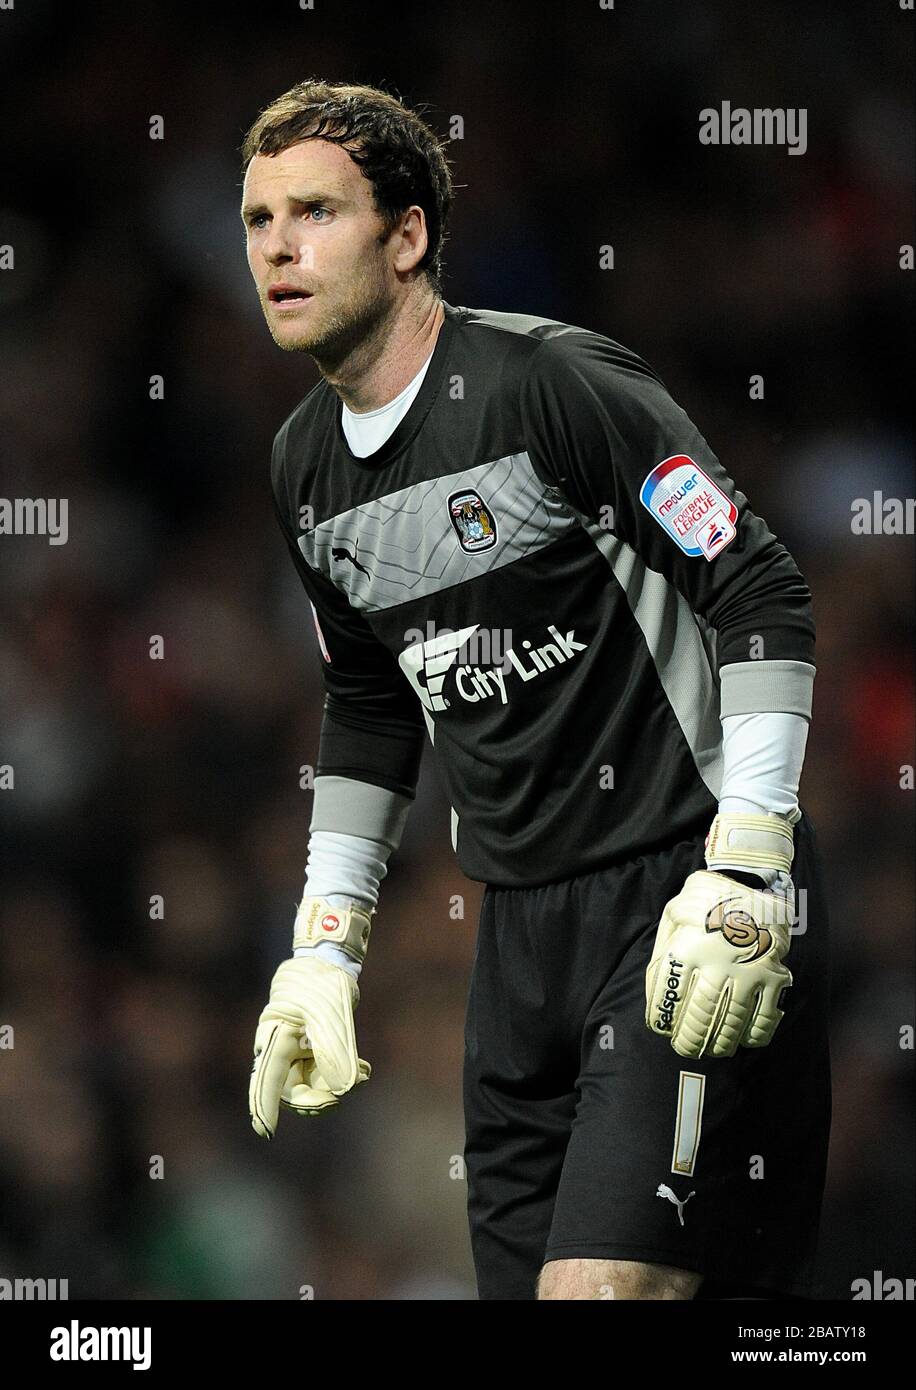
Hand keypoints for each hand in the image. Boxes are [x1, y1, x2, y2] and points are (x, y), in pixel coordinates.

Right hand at [249, 955, 369, 1137]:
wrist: (330, 960)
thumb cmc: (323, 982)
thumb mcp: (331, 1015)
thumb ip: (336, 1053)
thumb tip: (343, 1090)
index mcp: (276, 1038)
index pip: (267, 1079)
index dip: (265, 1107)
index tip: (267, 1132)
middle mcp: (281, 1048)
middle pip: (292, 1090)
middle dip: (317, 1100)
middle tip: (339, 1099)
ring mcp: (297, 1049)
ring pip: (311, 1085)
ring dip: (336, 1088)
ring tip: (364, 1075)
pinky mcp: (312, 1048)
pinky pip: (325, 1073)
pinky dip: (344, 1076)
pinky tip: (365, 1069)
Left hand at [645, 870, 793, 1057]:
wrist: (751, 881)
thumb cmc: (705, 900)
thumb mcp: (673, 915)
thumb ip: (663, 952)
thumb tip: (657, 993)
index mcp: (687, 949)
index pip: (668, 999)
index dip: (662, 1020)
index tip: (661, 1028)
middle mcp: (717, 965)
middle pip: (699, 1017)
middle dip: (689, 1040)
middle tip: (684, 1047)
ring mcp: (748, 972)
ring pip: (731, 1023)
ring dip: (719, 1043)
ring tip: (711, 1049)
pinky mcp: (773, 976)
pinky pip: (765, 1016)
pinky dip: (755, 1035)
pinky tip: (745, 1040)